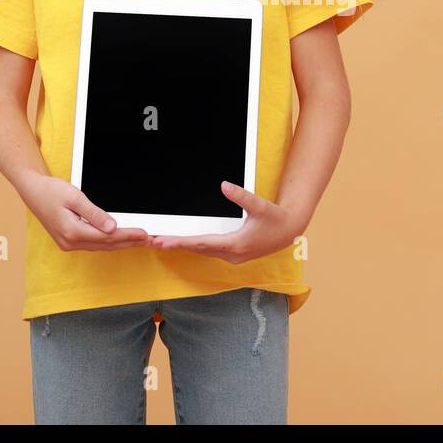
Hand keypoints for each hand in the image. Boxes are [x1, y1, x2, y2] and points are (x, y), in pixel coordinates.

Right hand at [17, 172, 152, 251]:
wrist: (33, 192)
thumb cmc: (52, 191)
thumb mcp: (75, 197)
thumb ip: (94, 214)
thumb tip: (112, 227)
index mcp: (72, 231)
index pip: (107, 236)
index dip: (128, 235)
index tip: (144, 233)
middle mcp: (70, 242)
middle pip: (106, 245)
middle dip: (129, 242)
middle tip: (150, 239)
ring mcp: (68, 244)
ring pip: (101, 247)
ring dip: (121, 243)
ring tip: (140, 240)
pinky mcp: (69, 242)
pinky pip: (94, 244)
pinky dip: (109, 242)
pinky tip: (121, 239)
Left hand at [152, 182, 298, 263]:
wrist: (290, 231)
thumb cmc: (276, 218)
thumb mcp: (260, 206)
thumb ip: (241, 196)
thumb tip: (224, 185)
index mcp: (237, 244)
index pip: (202, 243)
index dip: (181, 242)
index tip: (163, 242)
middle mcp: (232, 254)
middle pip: (198, 249)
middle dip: (175, 245)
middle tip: (153, 241)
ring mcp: (233, 257)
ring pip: (202, 252)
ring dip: (183, 247)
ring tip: (163, 243)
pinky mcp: (234, 255)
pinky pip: (209, 251)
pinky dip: (195, 247)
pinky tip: (185, 243)